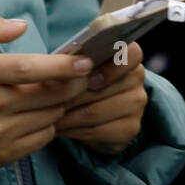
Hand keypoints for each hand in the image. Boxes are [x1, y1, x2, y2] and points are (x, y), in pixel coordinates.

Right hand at [0, 15, 91, 174]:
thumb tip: (21, 25)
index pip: (29, 68)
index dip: (61, 65)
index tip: (84, 61)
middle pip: (49, 94)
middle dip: (74, 83)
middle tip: (83, 74)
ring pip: (49, 116)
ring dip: (60, 103)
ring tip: (57, 93)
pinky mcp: (3, 154)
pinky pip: (42, 138)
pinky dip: (48, 125)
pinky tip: (38, 115)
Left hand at [55, 41, 147, 156]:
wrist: (97, 114)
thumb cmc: (83, 81)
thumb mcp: (79, 66)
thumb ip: (74, 60)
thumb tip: (59, 63)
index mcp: (129, 55)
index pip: (131, 53)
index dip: (108, 67)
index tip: (87, 77)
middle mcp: (137, 78)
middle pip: (104, 87)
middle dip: (70, 95)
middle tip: (46, 100)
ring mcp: (136, 104)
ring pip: (96, 111)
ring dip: (67, 115)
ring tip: (47, 115)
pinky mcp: (130, 128)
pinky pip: (97, 131)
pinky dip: (74, 130)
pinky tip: (61, 128)